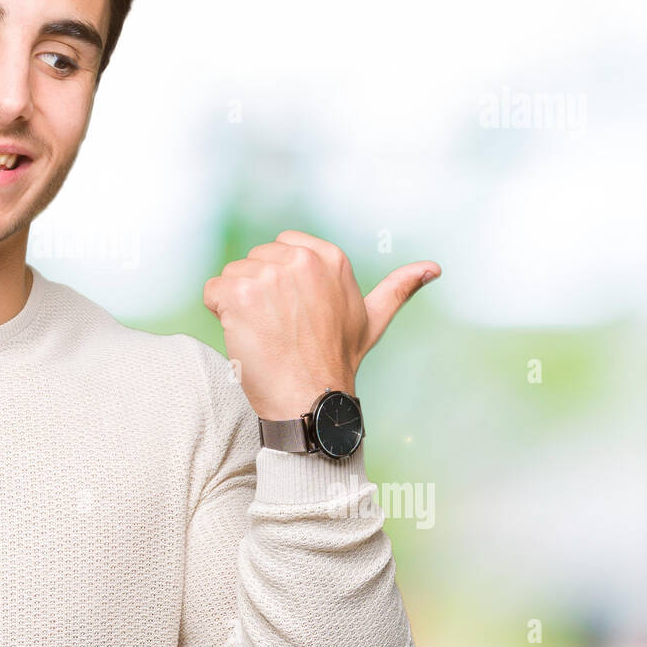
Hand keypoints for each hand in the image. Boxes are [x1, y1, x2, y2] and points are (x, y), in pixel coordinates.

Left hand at [202, 230, 439, 419]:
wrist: (310, 400)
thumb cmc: (337, 362)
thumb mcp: (372, 320)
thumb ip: (398, 289)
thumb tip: (434, 267)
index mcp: (329, 257)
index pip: (280, 246)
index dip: (279, 280)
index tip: (295, 312)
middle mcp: (300, 259)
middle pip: (253, 260)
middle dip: (258, 292)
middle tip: (281, 329)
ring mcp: (269, 274)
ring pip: (232, 276)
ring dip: (238, 305)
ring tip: (266, 335)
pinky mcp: (240, 292)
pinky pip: (212, 291)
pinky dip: (218, 313)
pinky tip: (244, 336)